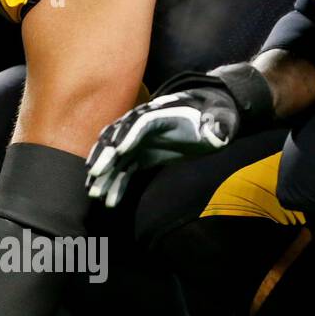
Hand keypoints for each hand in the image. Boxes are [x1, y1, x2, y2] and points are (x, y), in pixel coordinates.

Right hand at [85, 85, 239, 207]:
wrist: (204, 117)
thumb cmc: (211, 117)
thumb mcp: (220, 119)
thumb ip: (218, 125)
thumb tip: (216, 136)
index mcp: (159, 114)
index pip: (140, 123)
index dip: (128, 135)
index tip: (118, 151)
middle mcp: (140, 126)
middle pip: (117, 139)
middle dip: (105, 155)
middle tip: (95, 173)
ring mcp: (137, 142)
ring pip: (115, 158)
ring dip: (103, 175)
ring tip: (94, 193)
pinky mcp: (138, 155)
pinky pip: (123, 171)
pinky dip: (115, 185)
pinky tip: (109, 201)